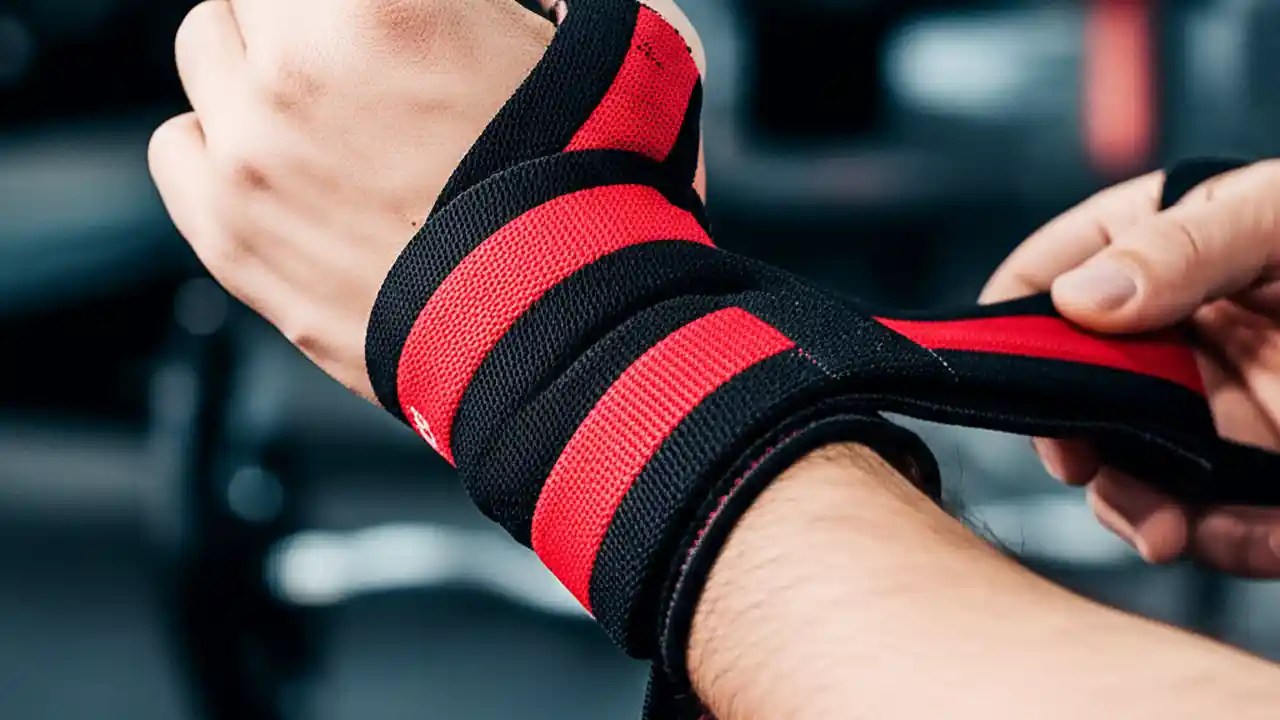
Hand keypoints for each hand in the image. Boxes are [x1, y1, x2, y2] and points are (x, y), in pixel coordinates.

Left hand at [149, 0, 702, 401]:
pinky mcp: (231, 233)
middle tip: (374, 55)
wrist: (573, 335)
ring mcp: (250, 154)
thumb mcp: (610, 45)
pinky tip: (289, 167)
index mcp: (380, 3)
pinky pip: (179, 144)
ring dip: (264, 64)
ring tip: (333, 111)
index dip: (382, 4)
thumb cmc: (599, 198)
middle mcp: (292, 68)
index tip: (393, 21)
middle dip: (318, 16)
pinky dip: (223, 143)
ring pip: (210, 47)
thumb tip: (504, 5)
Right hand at [982, 162, 1279, 576]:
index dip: (1014, 322)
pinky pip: (1221, 518)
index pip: (1052, 273)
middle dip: (1078, 441)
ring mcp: (1221, 406)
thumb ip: (1187, 246)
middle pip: (1077, 390)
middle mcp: (1181, 332)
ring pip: (1136, 467)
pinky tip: (1262, 537)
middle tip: (1089, 469)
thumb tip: (1082, 300)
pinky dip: (1231, 541)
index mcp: (1167, 249)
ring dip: (1139, 507)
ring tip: (1171, 531)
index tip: (1010, 372)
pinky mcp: (1268, 473)